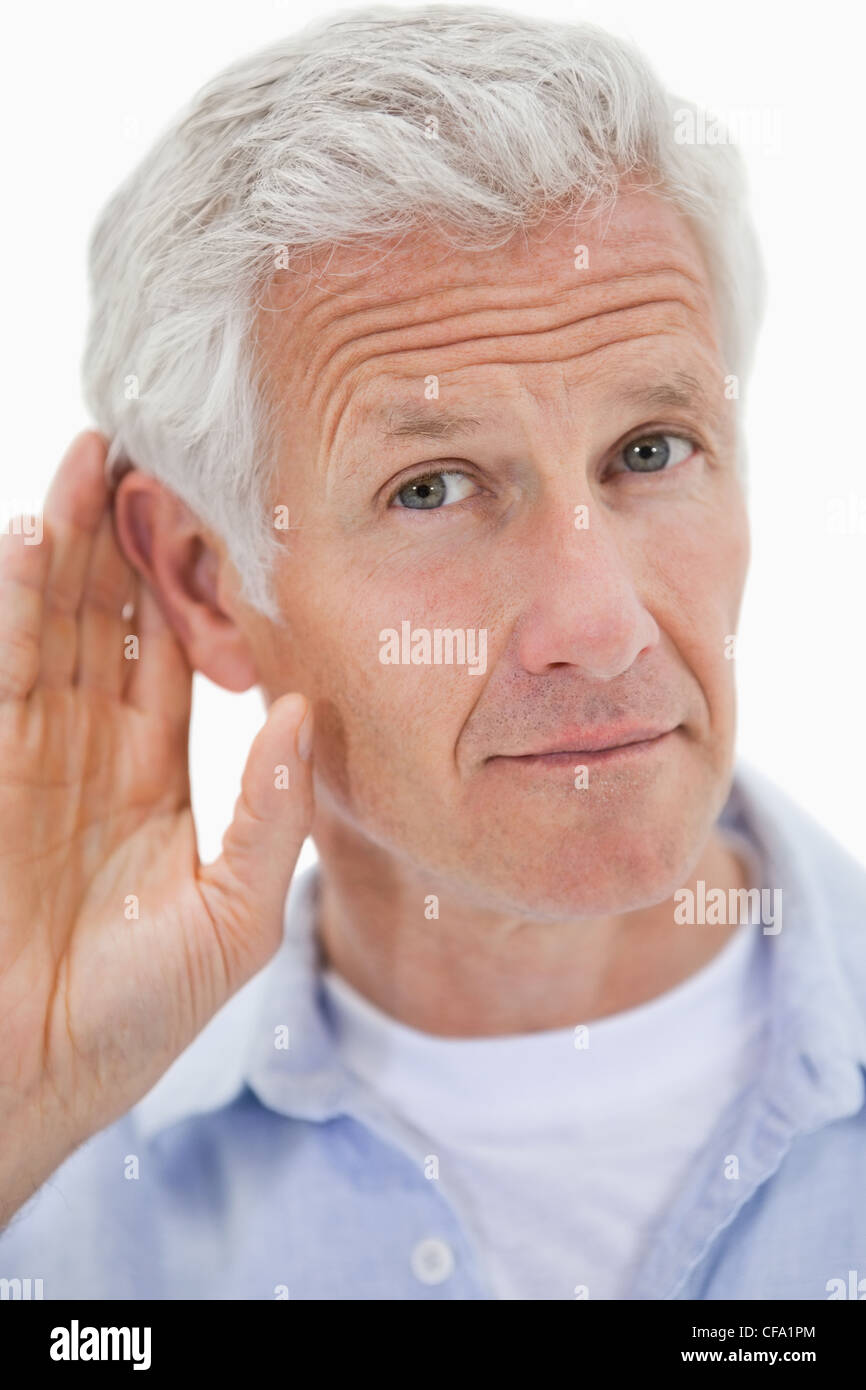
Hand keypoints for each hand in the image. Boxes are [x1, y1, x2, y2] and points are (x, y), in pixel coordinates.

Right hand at [0, 432, 312, 1220]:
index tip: (208, 517)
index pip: (173, 661)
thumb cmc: (133, 1019)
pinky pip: (3, 672)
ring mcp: (28, 757)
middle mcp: (88, 755)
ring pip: (52, 628)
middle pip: (107, 623)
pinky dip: (15, 606)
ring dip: (71, 546)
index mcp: (151, 782)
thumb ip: (270, 814)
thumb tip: (303, 711)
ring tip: (92, 461)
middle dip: (123, 541)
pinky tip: (36, 539)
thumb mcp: (232, 918)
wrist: (31, 1081)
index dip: (188, 590)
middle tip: (145, 451)